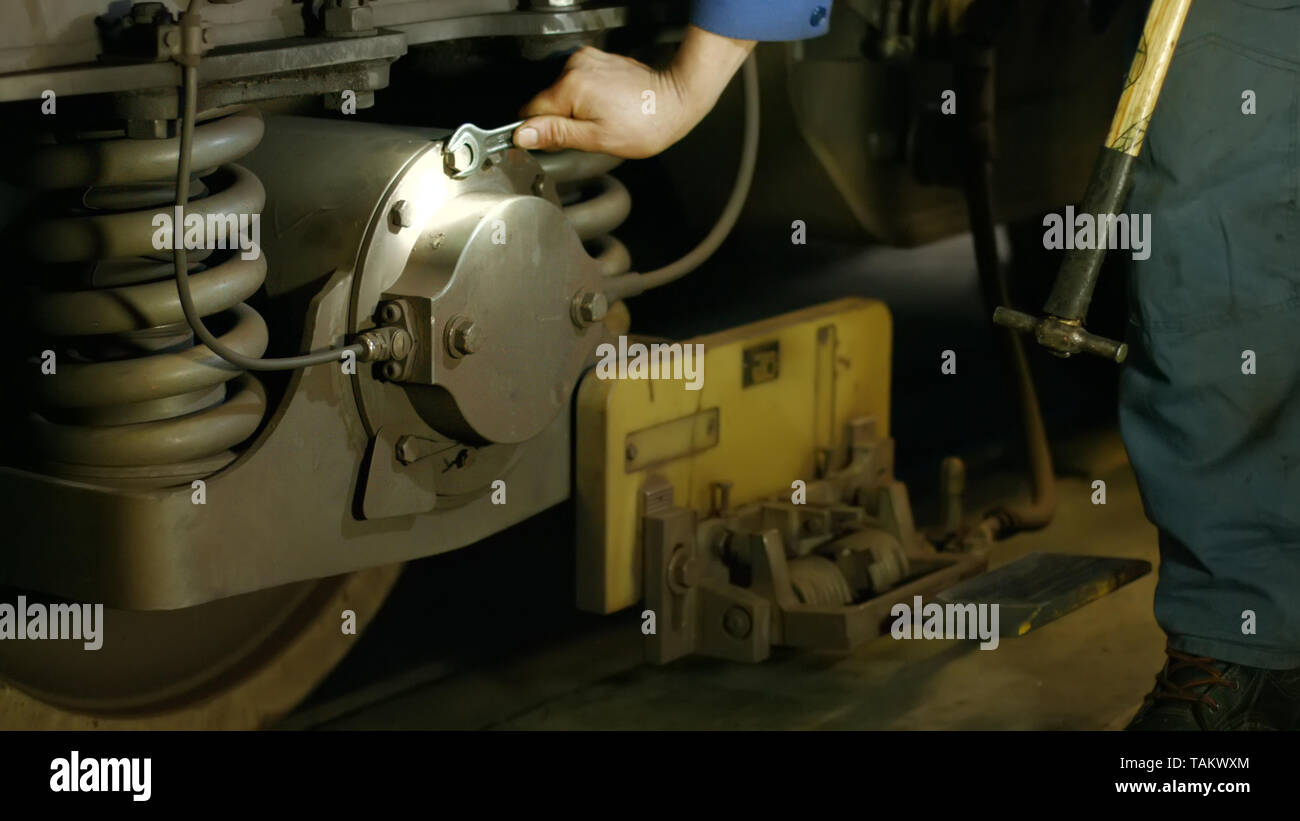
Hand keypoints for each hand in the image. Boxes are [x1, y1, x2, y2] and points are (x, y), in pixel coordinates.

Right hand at [514, 25, 754, 158]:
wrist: (676, 99)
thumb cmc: (644, 123)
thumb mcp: (596, 138)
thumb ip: (556, 135)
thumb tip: (522, 135)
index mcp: (570, 87)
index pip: (531, 112)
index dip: (539, 131)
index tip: (554, 141)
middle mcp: (574, 67)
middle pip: (547, 101)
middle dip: (562, 120)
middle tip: (590, 131)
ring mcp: (587, 59)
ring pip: (563, 92)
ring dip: (575, 108)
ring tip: (603, 118)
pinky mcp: (598, 59)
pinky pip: (578, 82)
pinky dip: (586, 96)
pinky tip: (607, 106)